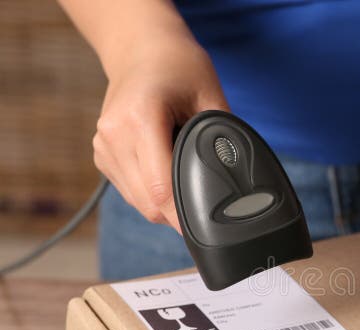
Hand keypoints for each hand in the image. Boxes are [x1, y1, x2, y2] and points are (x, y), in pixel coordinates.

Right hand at [92, 33, 227, 230]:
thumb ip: (222, 139)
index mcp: (141, 118)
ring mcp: (103, 145)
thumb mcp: (211, 96)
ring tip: (187, 181)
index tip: (206, 229)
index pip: (160, 187)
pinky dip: (150, 194)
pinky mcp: (101, 154)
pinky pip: (129, 191)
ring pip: (137, 201)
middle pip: (147, 202)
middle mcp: (114, 134)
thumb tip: (237, 179)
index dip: (185, 214)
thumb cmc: (180, 67)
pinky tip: (167, 173)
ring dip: (163, 206)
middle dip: (177, 214)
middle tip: (206, 213)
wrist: (140, 48)